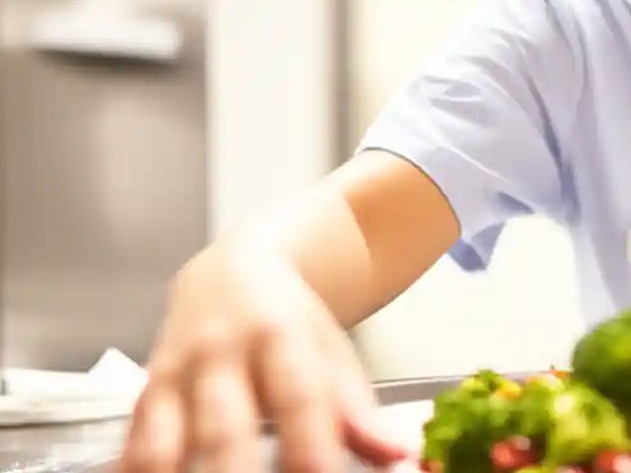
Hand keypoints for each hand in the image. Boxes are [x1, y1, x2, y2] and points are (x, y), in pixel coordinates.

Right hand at [119, 250, 407, 471]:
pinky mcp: (142, 397)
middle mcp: (218, 354)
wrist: (227, 275)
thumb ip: (360, 411)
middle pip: (224, 431)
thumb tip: (400, 455)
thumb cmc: (288, 325)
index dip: (311, 452)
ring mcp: (173, 377)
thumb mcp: (331, 353)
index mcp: (279, 337)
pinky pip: (131, 449)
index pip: (299, 401)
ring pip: (164, 446)